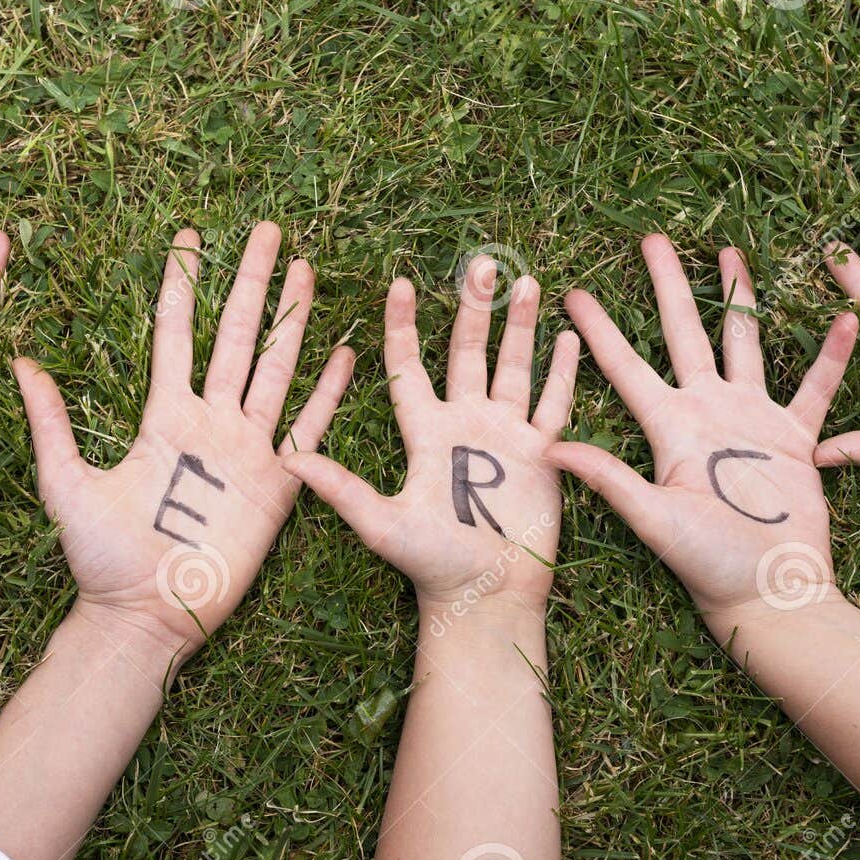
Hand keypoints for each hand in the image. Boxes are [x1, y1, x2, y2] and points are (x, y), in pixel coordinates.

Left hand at [13, 223, 353, 675]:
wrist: (146, 614)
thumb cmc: (102, 558)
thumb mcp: (64, 482)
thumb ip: (51, 422)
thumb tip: (22, 361)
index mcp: (163, 417)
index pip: (178, 336)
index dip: (184, 286)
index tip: (191, 236)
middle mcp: (210, 424)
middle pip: (237, 336)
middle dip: (251, 281)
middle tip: (268, 231)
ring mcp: (247, 451)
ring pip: (277, 369)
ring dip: (291, 321)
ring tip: (306, 272)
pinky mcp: (278, 486)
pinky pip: (309, 429)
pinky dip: (327, 392)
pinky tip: (344, 353)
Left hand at [281, 258, 579, 611]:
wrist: (487, 596)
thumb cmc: (430, 565)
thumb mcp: (380, 523)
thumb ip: (341, 489)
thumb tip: (290, 460)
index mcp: (424, 432)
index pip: (410, 366)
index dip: (405, 326)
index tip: (400, 282)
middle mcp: (463, 424)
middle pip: (467, 352)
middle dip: (474, 308)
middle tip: (480, 262)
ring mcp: (505, 436)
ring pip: (514, 366)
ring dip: (521, 326)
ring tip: (528, 282)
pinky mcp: (542, 454)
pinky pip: (554, 403)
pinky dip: (563, 371)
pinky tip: (570, 336)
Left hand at [544, 236, 858, 633]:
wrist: (767, 591)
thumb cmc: (705, 562)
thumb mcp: (652, 518)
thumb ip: (609, 480)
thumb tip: (552, 450)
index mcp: (668, 427)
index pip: (625, 367)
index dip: (600, 331)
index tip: (573, 293)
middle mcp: (705, 413)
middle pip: (682, 334)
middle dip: (669, 287)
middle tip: (651, 240)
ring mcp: (749, 420)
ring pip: (742, 344)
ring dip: (740, 301)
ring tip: (730, 255)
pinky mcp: (794, 437)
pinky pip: (815, 387)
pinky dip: (830, 356)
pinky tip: (844, 317)